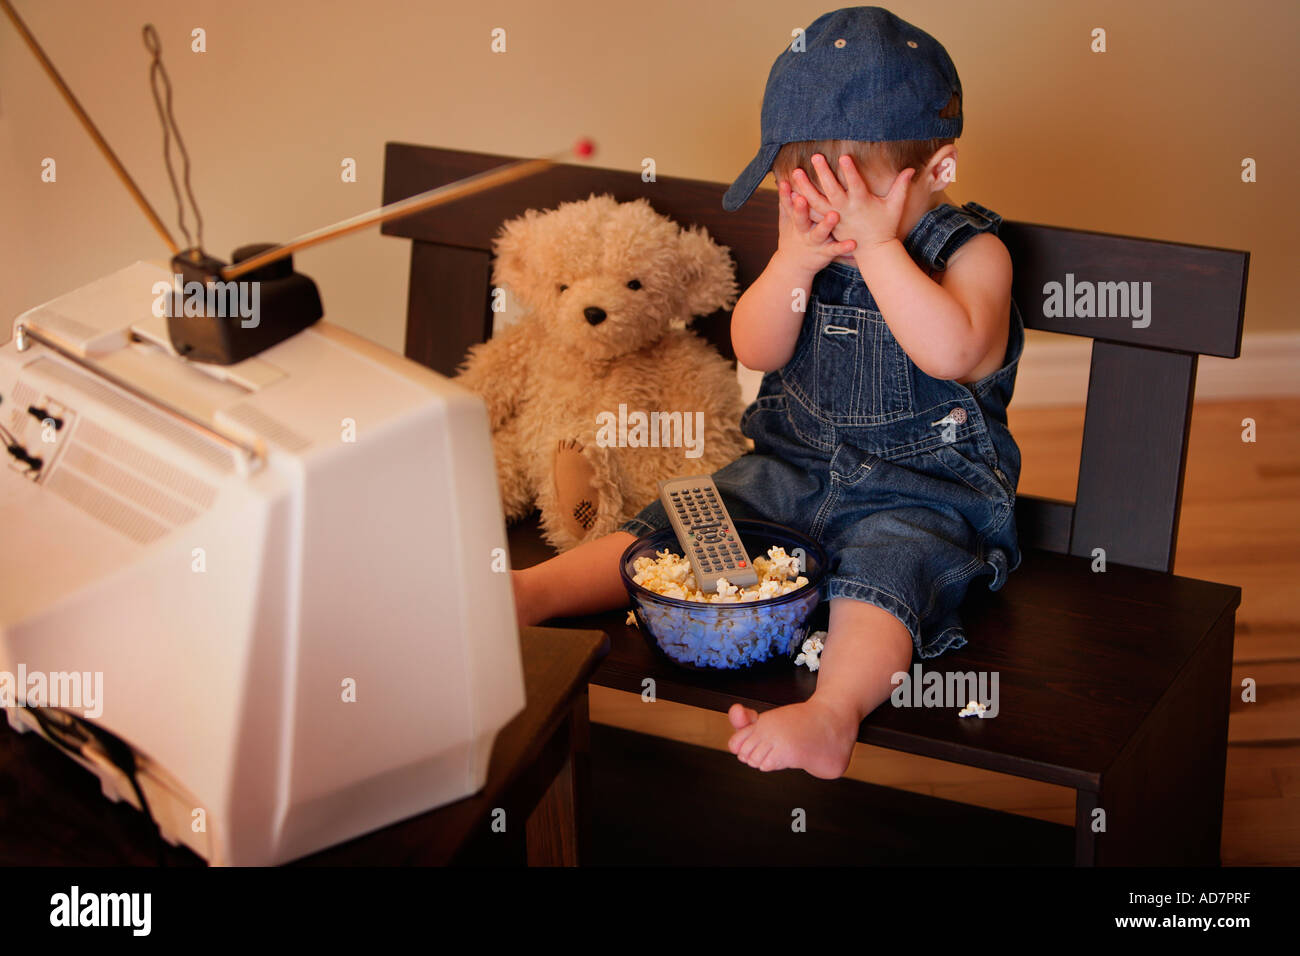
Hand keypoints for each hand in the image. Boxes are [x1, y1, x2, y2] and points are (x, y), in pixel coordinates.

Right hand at [774, 178, 856, 273]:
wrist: (794, 267)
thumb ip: (786, 202)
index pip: (789, 205)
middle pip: (800, 219)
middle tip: (802, 198)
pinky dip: (843, 247)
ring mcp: (814, 242)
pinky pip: (835, 249)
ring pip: (819, 233)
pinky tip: (852, 243)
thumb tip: (783, 180)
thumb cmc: (792, 238)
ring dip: (825, 224)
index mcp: (795, 221)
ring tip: (833, 215)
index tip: (786, 182)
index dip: (786, 195)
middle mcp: (803, 231)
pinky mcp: (825, 253)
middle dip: (800, 209)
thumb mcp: (785, 222)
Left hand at [790, 153, 914, 252]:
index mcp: (861, 203)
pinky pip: (810, 214)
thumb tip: (912, 169)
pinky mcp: (826, 224)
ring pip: (816, 202)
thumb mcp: (895, 207)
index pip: (855, 184)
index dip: (850, 171)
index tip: (843, 156)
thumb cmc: (885, 226)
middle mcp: (845, 210)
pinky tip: (789, 193)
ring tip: (794, 173)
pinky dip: (799, 205)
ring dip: (805, 188)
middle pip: (832, 190)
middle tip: (815, 157)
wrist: (873, 251)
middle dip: (823, 173)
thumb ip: (901, 187)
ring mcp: (834, 218)